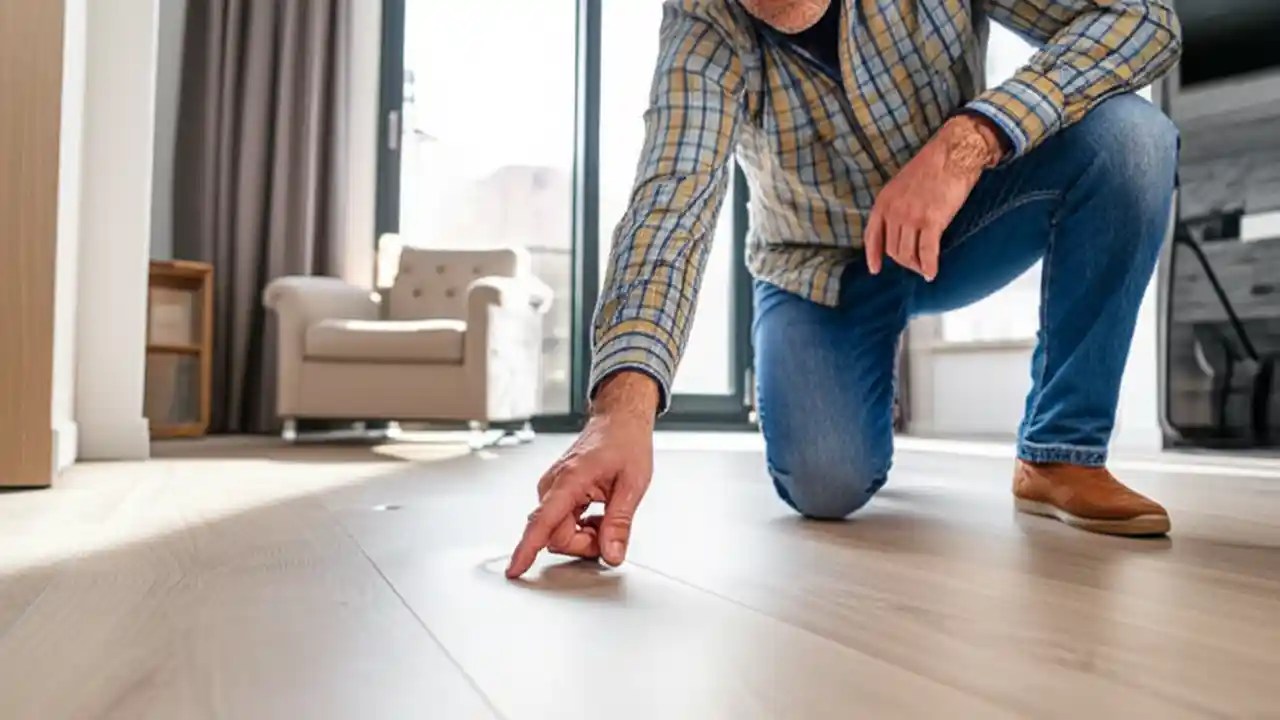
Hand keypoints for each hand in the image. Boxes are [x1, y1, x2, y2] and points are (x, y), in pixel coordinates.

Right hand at [505, 372, 657, 578]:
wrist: (619, 420)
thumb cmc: (625, 442)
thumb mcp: (633, 485)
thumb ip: (619, 523)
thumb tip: (612, 554)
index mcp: (570, 480)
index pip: (543, 522)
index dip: (527, 549)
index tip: (515, 569)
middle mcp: (554, 484)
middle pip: (557, 536)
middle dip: (584, 543)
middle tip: (611, 531)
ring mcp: (553, 488)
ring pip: (559, 532)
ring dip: (584, 534)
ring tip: (606, 515)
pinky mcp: (557, 492)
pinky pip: (562, 522)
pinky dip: (581, 526)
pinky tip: (598, 512)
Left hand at [863, 114, 1004, 280]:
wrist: (953, 153)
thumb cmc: (931, 166)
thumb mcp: (901, 185)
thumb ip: (896, 206)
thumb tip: (900, 229)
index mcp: (884, 201)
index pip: (872, 236)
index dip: (872, 255)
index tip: (875, 269)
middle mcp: (893, 211)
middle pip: (892, 249)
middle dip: (903, 261)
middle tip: (914, 264)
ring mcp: (911, 217)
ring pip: (907, 254)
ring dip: (916, 266)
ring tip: (924, 269)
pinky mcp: (931, 221)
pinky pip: (927, 253)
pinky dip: (929, 266)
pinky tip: (932, 273)